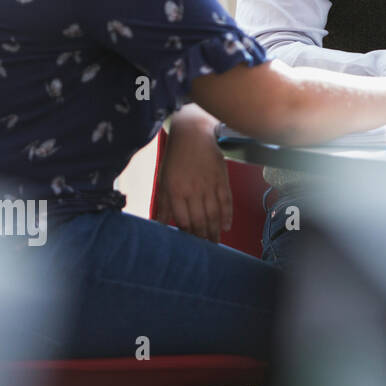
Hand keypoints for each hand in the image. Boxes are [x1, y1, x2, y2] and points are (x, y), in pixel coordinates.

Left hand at [154, 105, 231, 242]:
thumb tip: (158, 225)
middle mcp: (194, 190)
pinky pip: (227, 201)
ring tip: (215, 244)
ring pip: (214, 214)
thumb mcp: (163, 180)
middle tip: (205, 251)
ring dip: (215, 231)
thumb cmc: (175, 158)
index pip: (184, 220)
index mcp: (176, 191)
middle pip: (201, 220)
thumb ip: (162, 204)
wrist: (194, 134)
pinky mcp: (222, 179)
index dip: (187, 235)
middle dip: (203, 238)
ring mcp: (210, 185)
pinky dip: (227, 215)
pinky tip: (226, 226)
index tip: (189, 247)